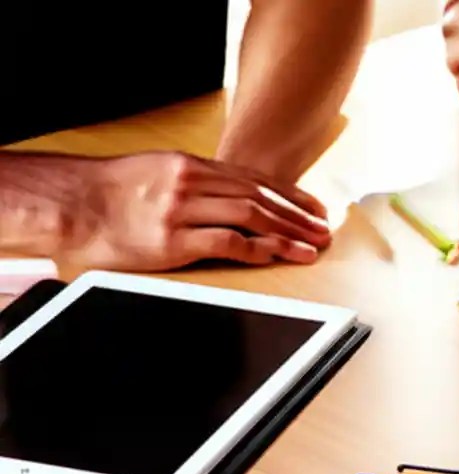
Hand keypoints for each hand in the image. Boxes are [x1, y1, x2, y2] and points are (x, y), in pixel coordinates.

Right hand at [62, 152, 330, 271]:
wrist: (68, 206)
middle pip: (260, 198)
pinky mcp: (174, 240)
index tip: (314, 207)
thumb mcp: (155, 174)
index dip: (290, 194)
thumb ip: (192, 182)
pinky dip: (261, 249)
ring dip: (288, 233)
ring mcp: (183, 210)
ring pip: (252, 217)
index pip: (253, 179)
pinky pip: (229, 243)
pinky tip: (281, 255)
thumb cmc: (107, 194)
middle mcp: (191, 183)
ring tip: (312, 246)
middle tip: (323, 230)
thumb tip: (225, 195)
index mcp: (190, 166)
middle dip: (297, 216)